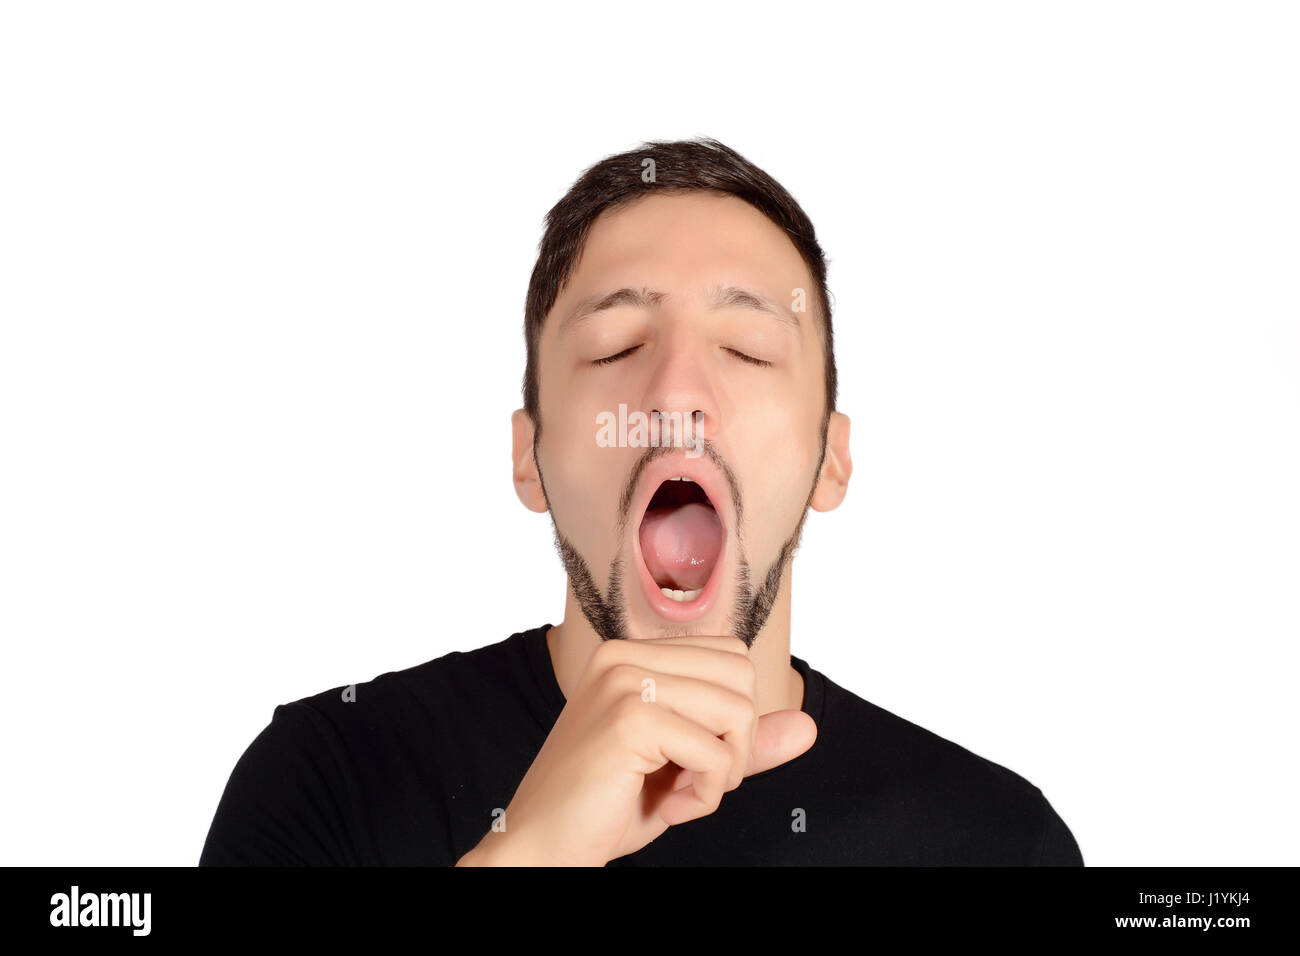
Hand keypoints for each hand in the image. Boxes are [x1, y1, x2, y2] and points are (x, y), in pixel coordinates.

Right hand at [456, 634, 816, 865]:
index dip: (732, 716)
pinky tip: (667, 807)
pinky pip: (715, 753)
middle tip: (692, 779)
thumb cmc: (606, 806)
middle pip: (743, 676)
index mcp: (631, 652)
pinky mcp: (630, 717)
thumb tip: (808, 726)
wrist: (541, 846)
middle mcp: (624, 654)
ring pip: (737, 712)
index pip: (732, 657)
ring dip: (724, 770)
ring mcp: (625, 681)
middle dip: (736, 740)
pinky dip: (705, 794)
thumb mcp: (685, 764)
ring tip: (680, 793)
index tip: (690, 756)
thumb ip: (742, 740)